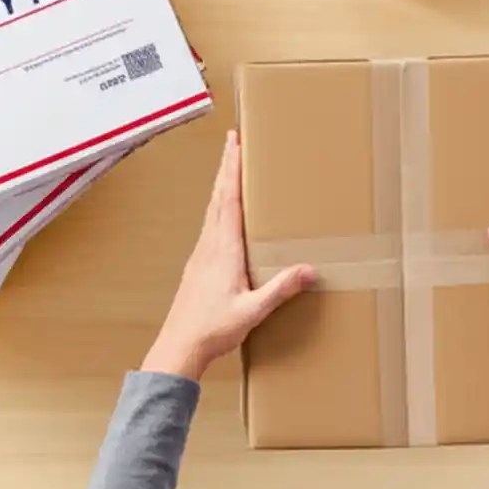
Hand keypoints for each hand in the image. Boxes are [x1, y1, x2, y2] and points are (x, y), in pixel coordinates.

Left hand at [141, 131, 315, 381]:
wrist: (179, 347)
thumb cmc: (212, 330)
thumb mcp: (252, 311)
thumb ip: (280, 289)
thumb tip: (309, 269)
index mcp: (223, 250)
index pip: (229, 200)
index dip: (232, 170)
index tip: (235, 144)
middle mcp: (209, 245)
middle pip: (218, 196)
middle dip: (226, 167)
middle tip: (232, 141)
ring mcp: (201, 255)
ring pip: (212, 210)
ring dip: (221, 185)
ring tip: (230, 168)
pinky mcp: (199, 266)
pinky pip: (210, 226)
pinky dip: (218, 208)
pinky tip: (224, 215)